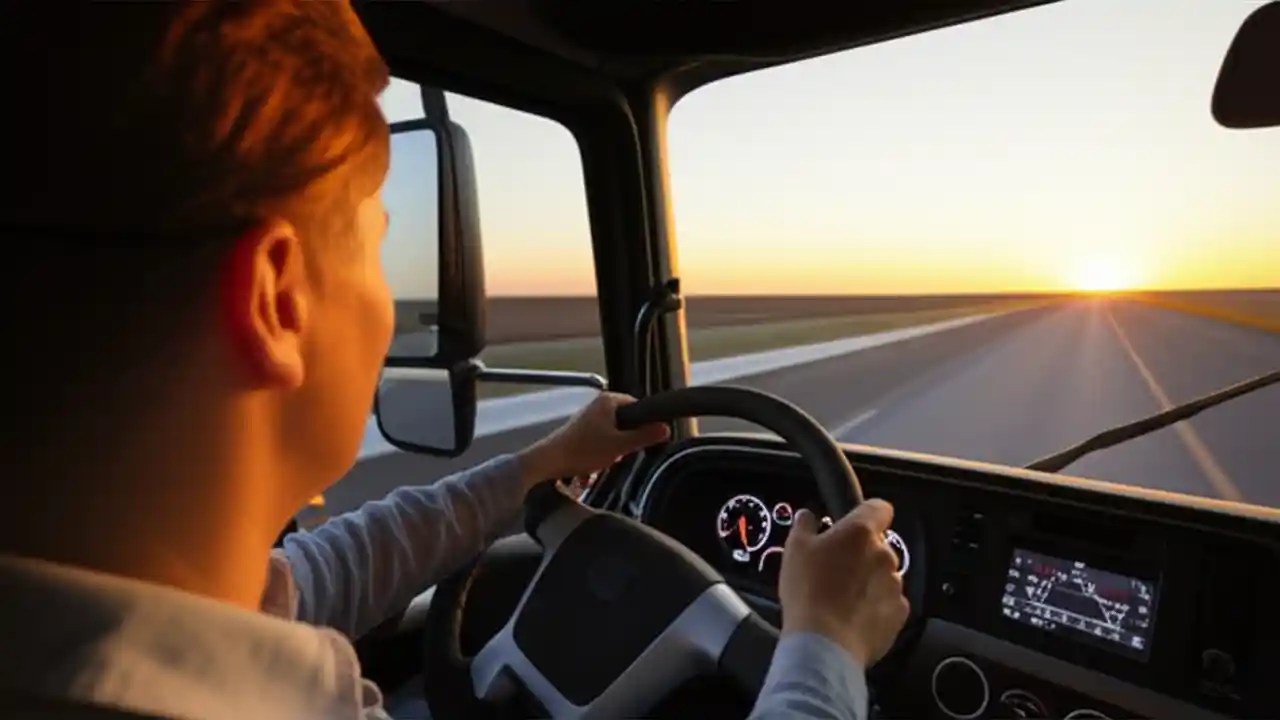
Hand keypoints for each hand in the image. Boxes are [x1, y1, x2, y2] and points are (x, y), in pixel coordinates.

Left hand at [515, 392, 669, 490]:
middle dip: (629, 436)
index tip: (648, 439)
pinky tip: (599, 461)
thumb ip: (644, 436)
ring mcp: (588, 415)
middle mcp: (598, 403)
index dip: (646, 422)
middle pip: (626, 418)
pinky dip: (604, 448)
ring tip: (612, 457)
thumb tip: (666, 428)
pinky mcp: (580, 428)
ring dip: (616, 445)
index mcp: (609, 400)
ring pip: (614, 429)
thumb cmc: (584, 450)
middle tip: (627, 452)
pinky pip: (602, 436)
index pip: (639, 405)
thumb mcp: (620, 445)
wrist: (550, 461)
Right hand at [777, 500, 908, 667]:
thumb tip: (807, 516)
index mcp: (860, 532)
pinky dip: (876, 605)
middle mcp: (884, 554)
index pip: (879, 508)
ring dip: (870, 579)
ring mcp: (894, 584)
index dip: (868, 512)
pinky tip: (854, 615)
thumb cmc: (807, 591)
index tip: (855, 522)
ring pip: (884, 574)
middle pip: (878, 545)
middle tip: (837, 568)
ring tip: (843, 596)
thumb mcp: (794, 549)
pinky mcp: (899, 612)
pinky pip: (889, 601)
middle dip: (862, 553)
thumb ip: (804, 525)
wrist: (823, 642)